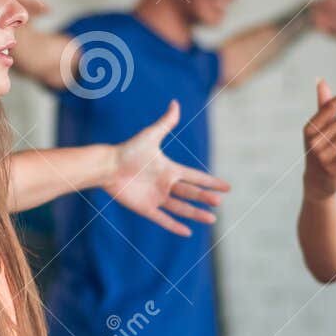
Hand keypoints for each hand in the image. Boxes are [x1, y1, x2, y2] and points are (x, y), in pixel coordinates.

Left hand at [102, 100, 229, 236]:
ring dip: (195, 214)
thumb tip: (175, 103)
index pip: (196, 176)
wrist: (108, 166)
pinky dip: (174, 226)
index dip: (211, 182)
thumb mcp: (150, 136)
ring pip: (181, 208)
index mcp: (170, 170)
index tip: (227, 187)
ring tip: (211, 219)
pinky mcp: (146, 208)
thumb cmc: (128, 150)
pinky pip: (163, 219)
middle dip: (205, 198)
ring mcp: (157, 197)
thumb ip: (165, 123)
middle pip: (190, 193)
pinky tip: (188, 232)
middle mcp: (166, 184)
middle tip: (219, 203)